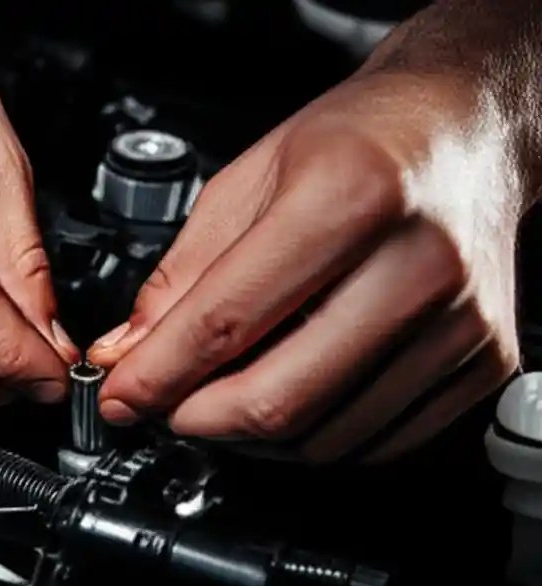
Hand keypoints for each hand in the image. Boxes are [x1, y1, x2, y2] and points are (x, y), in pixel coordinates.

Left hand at [88, 56, 537, 461]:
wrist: (466, 124)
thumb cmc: (364, 137)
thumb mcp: (248, 178)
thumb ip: (182, 273)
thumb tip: (131, 350)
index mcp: (350, 195)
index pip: (226, 322)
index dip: (156, 374)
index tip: (119, 394)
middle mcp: (417, 263)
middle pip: (277, 398)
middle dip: (195, 419)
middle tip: (164, 405)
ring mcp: (459, 321)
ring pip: (323, 437)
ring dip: (248, 438)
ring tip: (221, 397)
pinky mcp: (483, 360)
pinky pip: (377, 443)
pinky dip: (312, 441)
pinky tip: (286, 401)